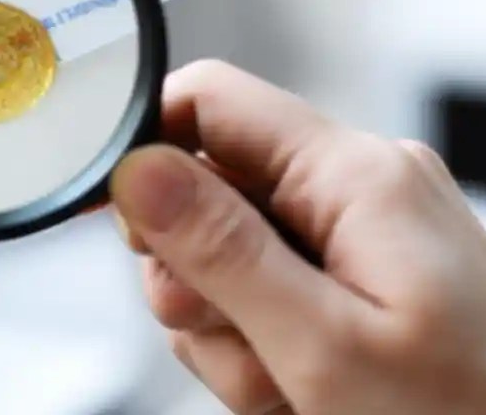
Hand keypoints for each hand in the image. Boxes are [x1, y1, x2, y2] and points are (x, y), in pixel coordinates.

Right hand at [111, 60, 485, 414]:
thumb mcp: (323, 346)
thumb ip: (223, 251)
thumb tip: (138, 168)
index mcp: (353, 175)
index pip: (209, 99)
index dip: (145, 149)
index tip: (120, 220)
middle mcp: (358, 186)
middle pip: (207, 190)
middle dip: (196, 278)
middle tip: (240, 344)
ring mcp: (364, 233)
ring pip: (228, 255)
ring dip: (232, 331)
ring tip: (291, 387)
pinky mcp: (366, 275)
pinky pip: (271, 291)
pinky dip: (267, 346)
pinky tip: (305, 389)